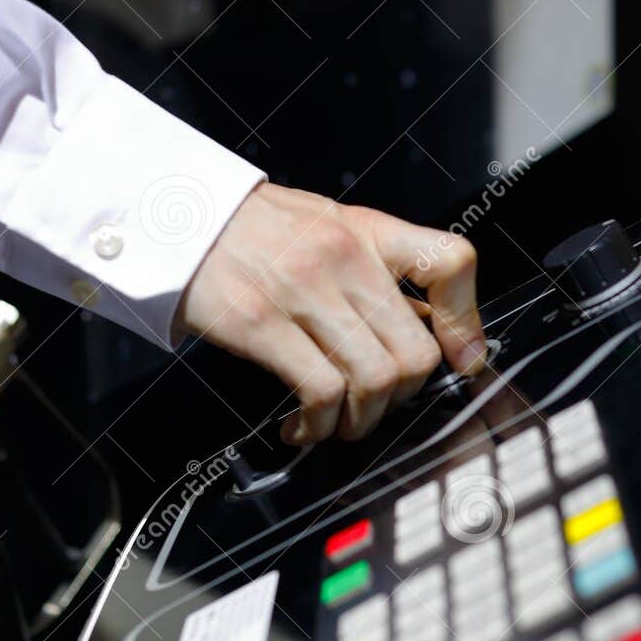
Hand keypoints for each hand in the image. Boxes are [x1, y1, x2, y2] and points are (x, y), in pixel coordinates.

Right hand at [178, 182, 485, 442]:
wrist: (174, 215)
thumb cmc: (254, 229)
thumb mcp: (331, 228)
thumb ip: (380, 273)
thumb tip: (429, 328)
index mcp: (370, 232)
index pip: (451, 264)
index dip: (466, 323)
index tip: (462, 361)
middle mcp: (345, 258)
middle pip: (417, 352)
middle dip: (402, 398)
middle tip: (374, 404)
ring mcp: (303, 290)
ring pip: (376, 379)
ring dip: (360, 420)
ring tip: (336, 422)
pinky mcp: (260, 323)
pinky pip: (319, 391)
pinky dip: (318, 424)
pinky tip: (301, 425)